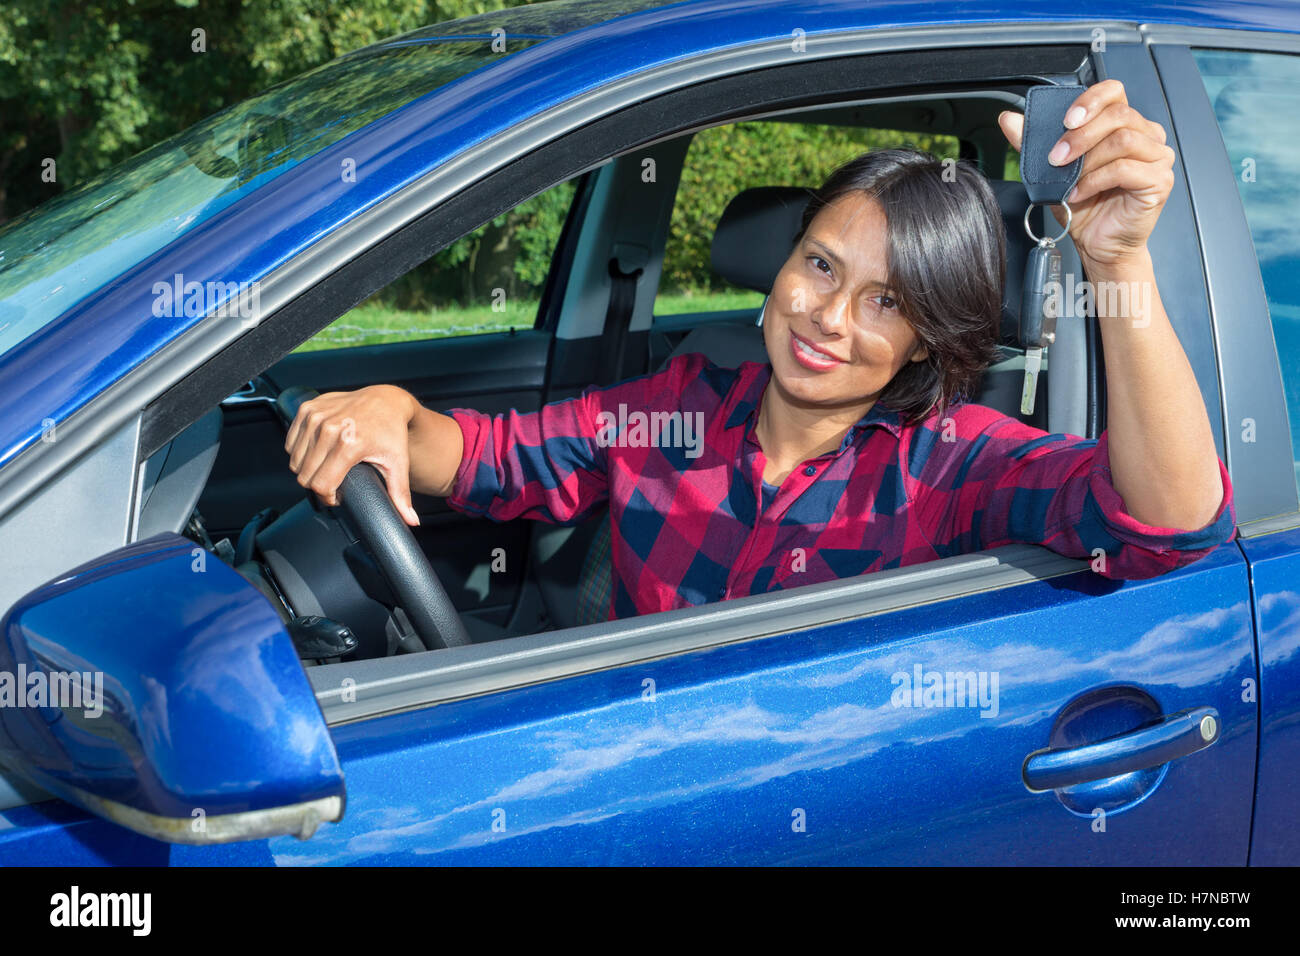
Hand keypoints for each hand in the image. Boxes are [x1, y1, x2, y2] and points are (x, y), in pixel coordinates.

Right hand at [284, 384, 421, 525]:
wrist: (386, 400)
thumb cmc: (392, 432)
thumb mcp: (398, 464)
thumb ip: (401, 494)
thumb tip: (411, 521)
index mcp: (349, 444)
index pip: (321, 485)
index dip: (329, 497)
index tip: (339, 495)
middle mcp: (329, 429)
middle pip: (305, 475)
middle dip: (319, 484)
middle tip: (335, 481)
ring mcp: (315, 417)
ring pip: (295, 461)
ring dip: (309, 469)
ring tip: (328, 466)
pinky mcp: (307, 408)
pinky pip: (291, 443)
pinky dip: (301, 452)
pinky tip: (319, 451)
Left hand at [998, 80, 1175, 270]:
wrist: (1098, 243)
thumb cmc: (1083, 205)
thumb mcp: (1051, 170)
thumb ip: (1032, 143)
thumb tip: (1009, 119)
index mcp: (1124, 125)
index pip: (1114, 92)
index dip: (1090, 99)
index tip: (1066, 120)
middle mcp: (1146, 136)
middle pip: (1118, 115)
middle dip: (1080, 136)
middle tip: (1056, 157)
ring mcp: (1157, 157)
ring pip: (1122, 140)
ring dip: (1087, 160)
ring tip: (1069, 180)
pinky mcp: (1159, 180)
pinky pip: (1125, 169)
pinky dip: (1095, 180)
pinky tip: (1080, 193)